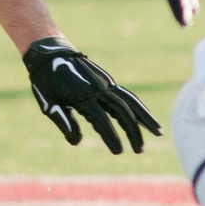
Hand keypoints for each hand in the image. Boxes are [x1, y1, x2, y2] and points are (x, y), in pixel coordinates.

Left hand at [21, 37, 161, 153]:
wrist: (49, 53)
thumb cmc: (46, 81)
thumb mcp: (48, 103)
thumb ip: (64, 122)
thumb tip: (77, 142)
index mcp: (83, 96)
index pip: (102, 120)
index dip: (111, 137)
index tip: (118, 151)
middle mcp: (98, 89)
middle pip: (123, 111)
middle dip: (134, 131)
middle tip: (139, 150)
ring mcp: (105, 83)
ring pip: (131, 100)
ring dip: (145, 117)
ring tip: (158, 132)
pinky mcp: (107, 81)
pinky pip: (126, 95)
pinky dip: (138, 107)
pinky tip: (145, 118)